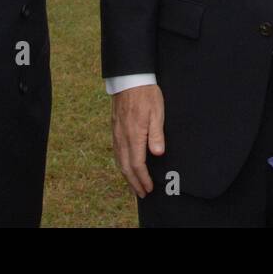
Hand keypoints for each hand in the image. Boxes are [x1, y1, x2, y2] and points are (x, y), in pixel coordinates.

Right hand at [112, 83, 164, 197]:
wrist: (130, 79)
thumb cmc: (146, 94)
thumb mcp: (157, 112)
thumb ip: (156, 134)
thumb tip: (157, 153)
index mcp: (134, 134)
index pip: (137, 164)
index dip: (143, 178)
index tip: (149, 188)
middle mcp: (123, 137)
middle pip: (126, 167)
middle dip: (134, 182)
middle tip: (142, 194)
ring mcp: (117, 133)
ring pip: (119, 161)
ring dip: (126, 176)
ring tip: (134, 186)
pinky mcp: (115, 129)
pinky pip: (116, 152)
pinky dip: (121, 164)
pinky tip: (125, 167)